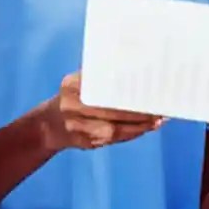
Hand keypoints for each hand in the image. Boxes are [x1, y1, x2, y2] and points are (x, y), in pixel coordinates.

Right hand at [38, 73, 162, 151]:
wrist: (49, 125)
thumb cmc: (74, 97)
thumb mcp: (80, 82)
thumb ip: (101, 76)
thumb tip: (137, 66)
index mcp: (72, 85)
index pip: (102, 86)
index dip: (126, 89)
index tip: (146, 87)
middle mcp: (71, 105)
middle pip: (110, 109)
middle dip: (137, 110)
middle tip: (159, 107)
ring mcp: (76, 126)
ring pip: (113, 128)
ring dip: (138, 125)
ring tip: (158, 120)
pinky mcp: (85, 142)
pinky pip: (113, 139)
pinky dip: (132, 133)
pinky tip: (147, 128)